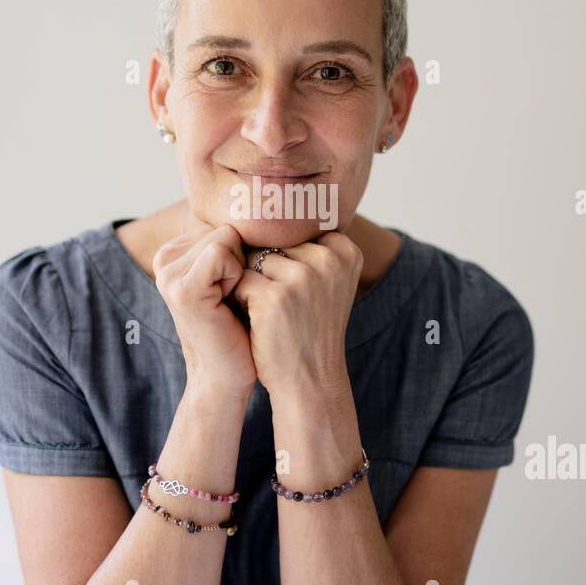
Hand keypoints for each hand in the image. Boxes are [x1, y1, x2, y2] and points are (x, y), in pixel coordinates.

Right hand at [152, 222, 256, 396]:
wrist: (229, 373)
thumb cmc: (241, 325)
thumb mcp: (235, 274)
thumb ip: (235, 241)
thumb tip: (271, 201)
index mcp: (174, 251)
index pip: (225, 222)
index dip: (243, 254)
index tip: (234, 287)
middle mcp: (164, 258)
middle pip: (226, 227)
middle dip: (243, 260)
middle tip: (233, 297)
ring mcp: (167, 273)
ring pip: (227, 237)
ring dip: (242, 270)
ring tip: (231, 301)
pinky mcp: (181, 287)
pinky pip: (223, 252)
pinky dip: (236, 276)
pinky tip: (228, 303)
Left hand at [230, 231, 362, 398]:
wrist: (310, 381)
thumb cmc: (310, 328)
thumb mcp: (326, 281)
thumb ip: (311, 245)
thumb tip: (268, 203)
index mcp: (346, 250)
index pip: (293, 232)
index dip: (286, 262)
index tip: (303, 294)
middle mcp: (329, 259)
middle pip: (273, 244)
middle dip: (267, 272)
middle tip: (286, 307)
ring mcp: (303, 277)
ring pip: (253, 260)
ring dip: (252, 284)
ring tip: (273, 313)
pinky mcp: (275, 296)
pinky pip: (239, 280)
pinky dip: (241, 300)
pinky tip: (260, 321)